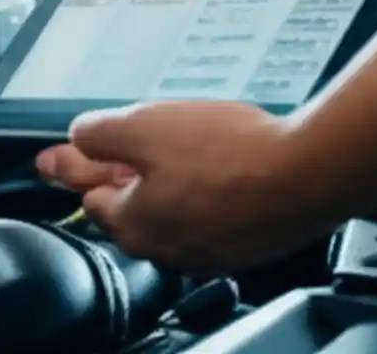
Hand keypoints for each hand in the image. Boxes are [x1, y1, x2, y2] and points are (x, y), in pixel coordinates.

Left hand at [36, 102, 340, 273]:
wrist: (309, 172)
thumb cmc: (228, 153)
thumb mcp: (143, 126)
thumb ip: (98, 134)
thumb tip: (76, 139)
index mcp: (134, 224)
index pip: (91, 196)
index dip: (83, 164)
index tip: (67, 153)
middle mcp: (167, 249)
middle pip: (130, 207)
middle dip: (126, 173)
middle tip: (134, 137)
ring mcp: (208, 251)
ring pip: (171, 210)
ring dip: (169, 180)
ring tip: (186, 142)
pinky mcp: (245, 243)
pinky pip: (209, 215)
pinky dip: (206, 190)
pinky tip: (221, 162)